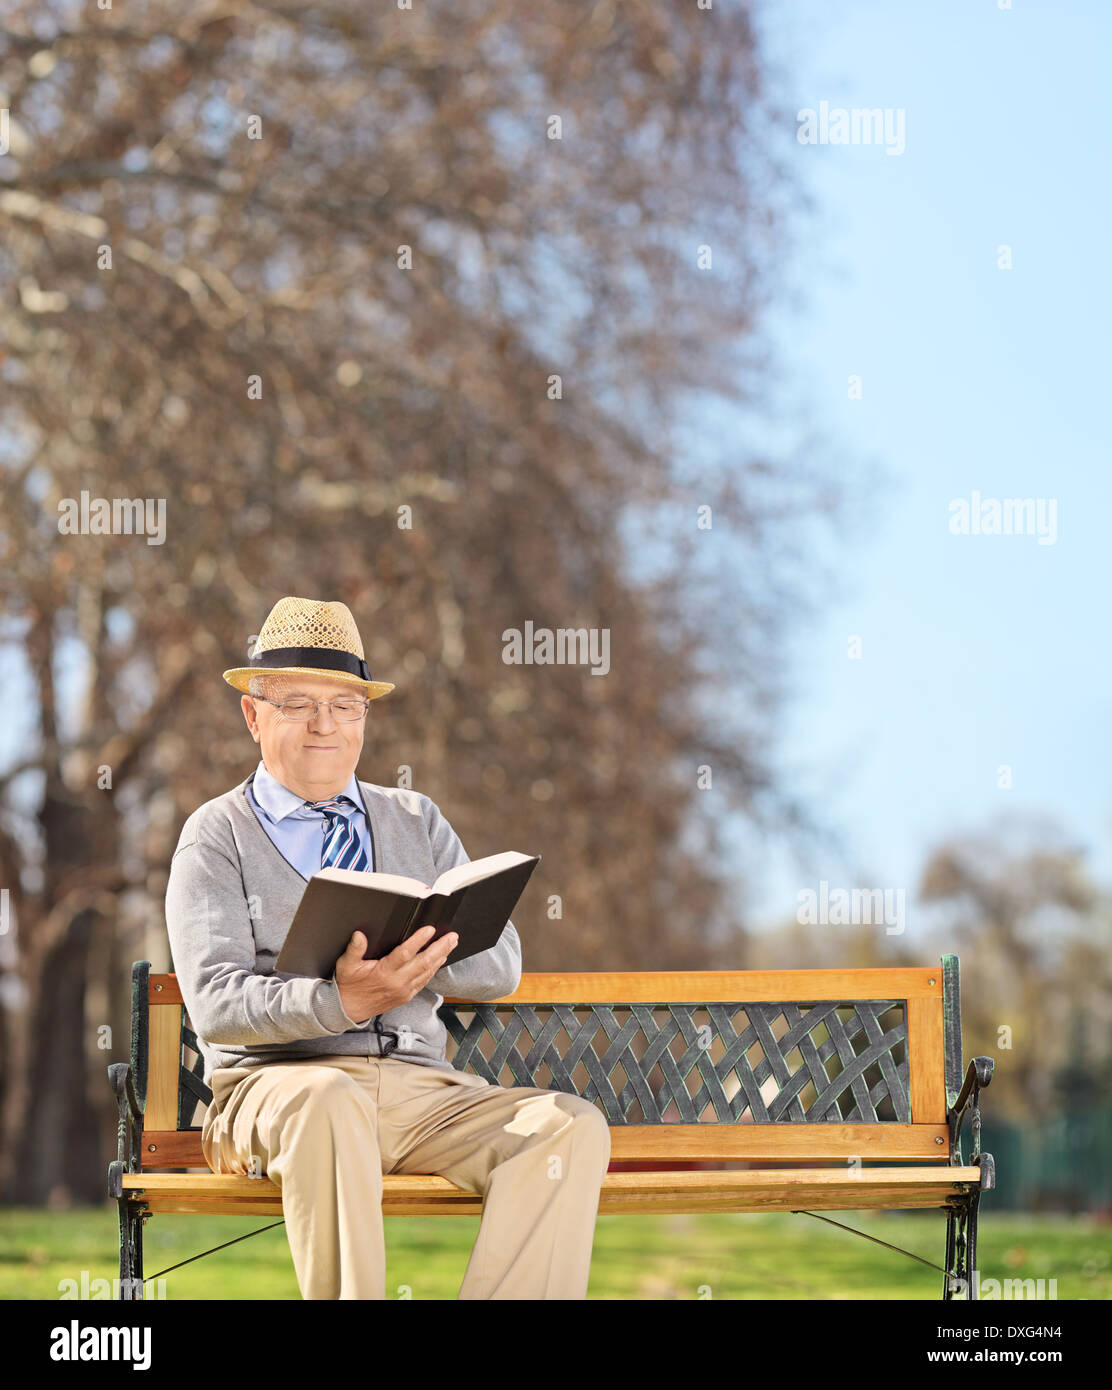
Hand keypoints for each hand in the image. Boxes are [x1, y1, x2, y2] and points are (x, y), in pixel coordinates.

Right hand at [335, 926, 457, 1023]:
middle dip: (440, 948)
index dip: (418, 940)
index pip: (405, 954)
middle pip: (424, 962)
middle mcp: (397, 982)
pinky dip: (434, 970)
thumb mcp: (346, 965)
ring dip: (441, 957)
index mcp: (384, 973)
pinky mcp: (407, 996)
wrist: (349, 1009)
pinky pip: (424, 981)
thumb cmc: (349, 985)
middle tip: (452, 936)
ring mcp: (404, 990)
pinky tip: (440, 960)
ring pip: (427, 972)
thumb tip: (359, 935)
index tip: (429, 930)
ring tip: (451, 944)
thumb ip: (354, 949)